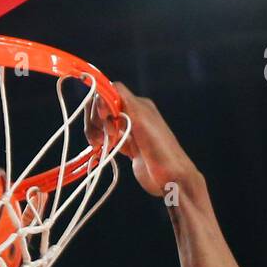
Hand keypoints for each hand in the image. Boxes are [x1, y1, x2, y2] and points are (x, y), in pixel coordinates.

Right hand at [90, 82, 200, 199]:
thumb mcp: (142, 119)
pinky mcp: (128, 147)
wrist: (170, 177)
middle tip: (103, 137)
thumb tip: (104, 89)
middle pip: (103, 108)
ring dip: (97, 132)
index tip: (103, 117)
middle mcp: (133, 115)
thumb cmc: (160, 148)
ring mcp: (130, 131)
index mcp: (138, 105)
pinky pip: (108, 139)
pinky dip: (102, 143)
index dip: (101, 102)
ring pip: (104, 124)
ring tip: (100, 144)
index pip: (110, 92)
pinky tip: (104, 150)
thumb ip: (124, 101)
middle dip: (96, 120)